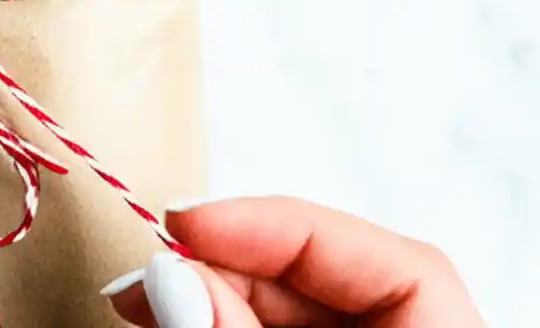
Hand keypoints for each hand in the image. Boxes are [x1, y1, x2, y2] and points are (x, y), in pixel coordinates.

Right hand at [104, 197, 482, 327]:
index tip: (191, 221)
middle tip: (148, 275)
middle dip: (226, 271)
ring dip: (206, 301)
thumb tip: (171, 276)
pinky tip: (169, 323)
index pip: (398, 266)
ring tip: (141, 301)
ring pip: (285, 322)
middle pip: (326, 289)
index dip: (289, 230)